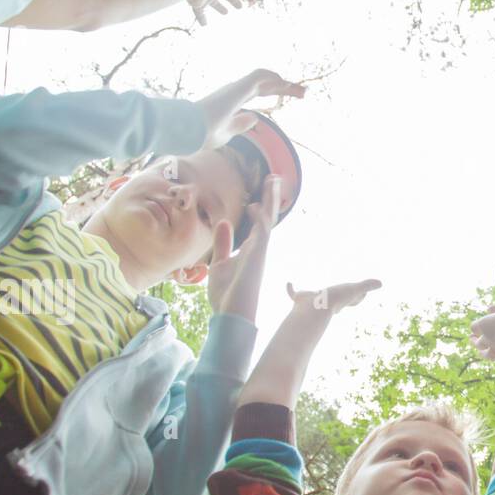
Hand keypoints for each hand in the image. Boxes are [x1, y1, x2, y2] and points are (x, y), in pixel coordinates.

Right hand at [196, 69, 305, 149]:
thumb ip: (240, 124)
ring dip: (284, 84)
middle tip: (303, 93)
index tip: (287, 98)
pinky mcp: (237, 88)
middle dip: (284, 87)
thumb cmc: (202, 134)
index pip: (257, 92)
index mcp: (233, 100)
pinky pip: (259, 76)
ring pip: (265, 78)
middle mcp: (235, 91)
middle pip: (265, 84)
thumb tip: (254, 117)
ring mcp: (236, 88)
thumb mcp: (226, 132)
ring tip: (302, 91)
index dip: (274, 92)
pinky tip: (285, 85)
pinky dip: (273, 78)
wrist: (187, 131)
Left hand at [206, 175, 280, 321]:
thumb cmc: (226, 295)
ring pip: (268, 221)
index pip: (259, 222)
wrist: (230, 317)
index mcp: (251, 249)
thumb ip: (223, 244)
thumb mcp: (220, 264)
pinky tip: (256, 206)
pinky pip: (261, 235)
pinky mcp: (257, 259)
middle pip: (268, 217)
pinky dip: (260, 220)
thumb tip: (224, 221)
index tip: (264, 187)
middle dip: (271, 197)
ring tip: (273, 181)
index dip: (263, 204)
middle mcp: (259, 248)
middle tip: (275, 177)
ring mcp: (260, 253)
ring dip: (271, 201)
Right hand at [285, 278, 381, 321]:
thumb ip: (367, 285)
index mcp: (342, 300)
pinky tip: (288, 283)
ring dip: (311, 296)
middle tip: (342, 294)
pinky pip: (294, 293)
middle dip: (340, 297)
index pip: (354, 298)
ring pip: (313, 297)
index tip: (363, 294)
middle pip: (335, 300)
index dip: (359, 296)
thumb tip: (381, 283)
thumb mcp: (354, 289)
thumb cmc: (335, 300)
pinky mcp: (300, 299)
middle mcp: (328, 302)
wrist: (314, 309)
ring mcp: (313, 302)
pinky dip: (291, 289)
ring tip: (311, 293)